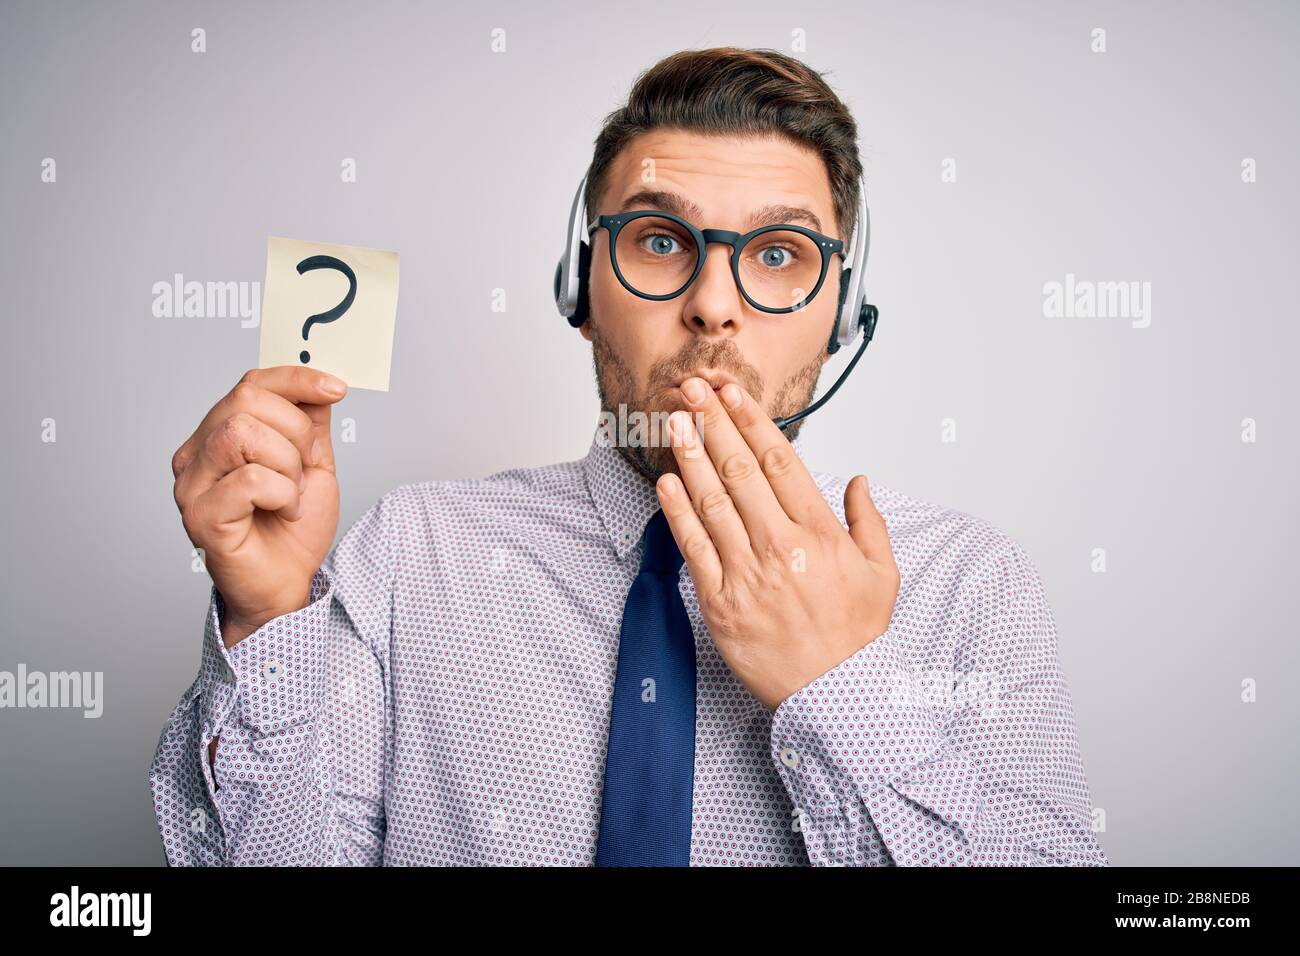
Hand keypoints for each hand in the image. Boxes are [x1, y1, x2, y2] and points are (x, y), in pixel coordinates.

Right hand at [171, 366, 346, 646]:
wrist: (286, 586)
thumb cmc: (292, 530)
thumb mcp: (313, 465)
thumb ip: (310, 424)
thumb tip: (318, 383)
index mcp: (220, 435)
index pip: (251, 383)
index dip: (296, 379)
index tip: (336, 388)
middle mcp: (197, 455)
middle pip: (246, 402)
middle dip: (295, 432)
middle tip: (304, 469)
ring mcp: (192, 485)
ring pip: (242, 434)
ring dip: (287, 464)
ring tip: (291, 493)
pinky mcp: (200, 515)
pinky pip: (249, 479)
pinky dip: (282, 494)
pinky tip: (283, 512)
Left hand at [657, 377, 899, 709]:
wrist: (834, 695)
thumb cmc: (855, 635)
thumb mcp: (882, 574)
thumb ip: (869, 522)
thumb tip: (858, 481)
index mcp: (820, 532)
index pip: (781, 461)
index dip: (752, 422)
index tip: (733, 394)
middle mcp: (782, 544)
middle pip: (740, 469)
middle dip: (714, 423)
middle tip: (693, 389)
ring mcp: (748, 571)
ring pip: (712, 500)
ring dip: (690, 455)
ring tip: (674, 421)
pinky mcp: (720, 600)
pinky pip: (693, 546)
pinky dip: (677, 511)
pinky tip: (666, 480)